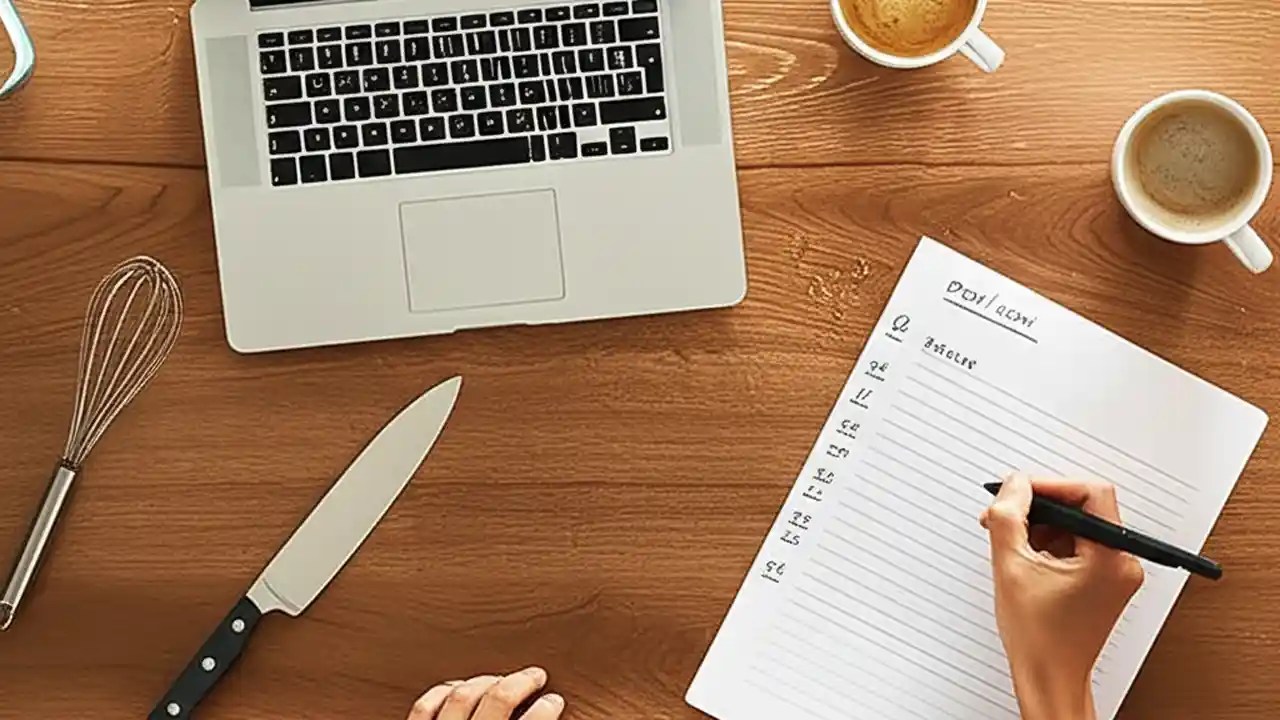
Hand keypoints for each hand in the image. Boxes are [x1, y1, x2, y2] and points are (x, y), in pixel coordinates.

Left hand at [407, 667, 564, 719]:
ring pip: (461, 696)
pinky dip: (443, 693)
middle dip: (521, 682)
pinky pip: (424, 707)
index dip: (547, 708)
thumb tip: (547, 714)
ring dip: (485, 682)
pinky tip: (457, 688)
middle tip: (535, 675)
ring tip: (500, 679)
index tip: (554, 700)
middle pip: (497, 699)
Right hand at [980, 475, 1144, 719]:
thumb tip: (1014, 485)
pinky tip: (1024, 556)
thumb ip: (1008, 516)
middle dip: (1039, 508)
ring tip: (1011, 542)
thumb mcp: (1011, 567)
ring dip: (1040, 525)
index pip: (1090, 494)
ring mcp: (1115, 573)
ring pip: (1076, 525)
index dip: (1050, 485)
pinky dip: (1048, 542)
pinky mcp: (1102, 580)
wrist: (1049, 677)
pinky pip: (1076, 544)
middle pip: (1083, 508)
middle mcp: (1123, 564)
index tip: (1019, 491)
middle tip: (1006, 514)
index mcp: (1112, 559)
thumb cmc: (1039, 639)